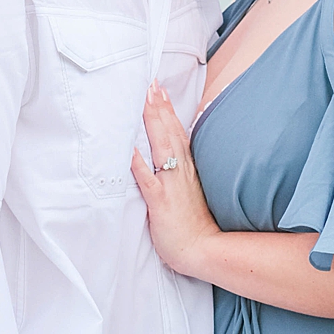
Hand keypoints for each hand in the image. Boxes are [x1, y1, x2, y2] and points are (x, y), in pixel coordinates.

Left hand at [132, 81, 219, 278]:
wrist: (205, 251)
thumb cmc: (194, 225)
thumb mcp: (191, 192)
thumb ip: (182, 171)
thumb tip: (174, 154)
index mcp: (186, 169)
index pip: (177, 133)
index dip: (166, 109)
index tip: (158, 87)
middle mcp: (180, 172)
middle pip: (169, 132)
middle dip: (158, 106)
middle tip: (149, 81)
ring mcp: (171, 184)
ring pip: (161, 147)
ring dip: (152, 121)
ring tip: (144, 99)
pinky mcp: (160, 201)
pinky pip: (146, 178)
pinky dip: (137, 162)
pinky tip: (128, 146)